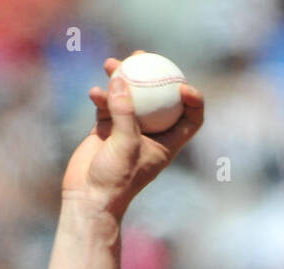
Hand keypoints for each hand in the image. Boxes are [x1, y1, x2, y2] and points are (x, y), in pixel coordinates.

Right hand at [61, 51, 204, 220]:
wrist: (89, 197)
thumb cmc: (115, 178)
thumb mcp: (125, 144)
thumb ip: (124, 112)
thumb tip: (122, 79)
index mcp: (168, 143)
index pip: (190, 118)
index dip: (193, 100)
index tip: (181, 85)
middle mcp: (151, 135)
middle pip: (159, 99)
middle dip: (153, 76)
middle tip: (142, 57)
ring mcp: (128, 130)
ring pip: (130, 97)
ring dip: (121, 79)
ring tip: (111, 64)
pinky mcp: (106, 129)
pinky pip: (107, 104)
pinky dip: (102, 96)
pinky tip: (94, 93)